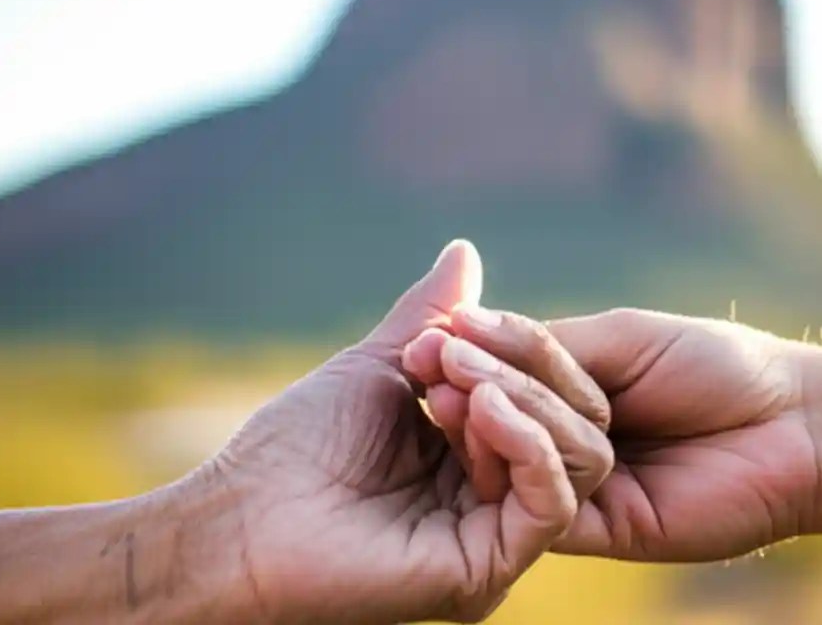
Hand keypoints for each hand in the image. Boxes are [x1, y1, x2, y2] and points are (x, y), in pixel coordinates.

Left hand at [170, 241, 612, 622]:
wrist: (243, 517)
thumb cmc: (297, 447)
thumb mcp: (382, 366)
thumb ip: (435, 317)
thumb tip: (465, 251)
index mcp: (479, 451)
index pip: (552, 392)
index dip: (521, 348)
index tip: (451, 327)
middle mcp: (498, 496)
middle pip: (578, 421)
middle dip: (521, 368)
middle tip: (444, 351)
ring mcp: (497, 534)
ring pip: (576, 457)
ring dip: (520, 399)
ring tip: (449, 381)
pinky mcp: (488, 569)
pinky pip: (550, 503)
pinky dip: (527, 442)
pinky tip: (481, 407)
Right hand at [434, 307, 816, 561]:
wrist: (791, 421)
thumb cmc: (714, 365)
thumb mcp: (619, 338)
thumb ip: (544, 344)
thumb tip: (466, 323)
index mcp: (569, 394)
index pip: (499, 379)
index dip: (466, 357)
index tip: (427, 333)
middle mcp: (565, 443)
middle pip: (496, 421)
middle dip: (469, 385)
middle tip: (428, 358)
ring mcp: (580, 489)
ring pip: (512, 460)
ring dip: (491, 416)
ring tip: (460, 383)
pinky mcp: (600, 530)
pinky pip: (544, 503)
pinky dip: (521, 461)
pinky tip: (500, 425)